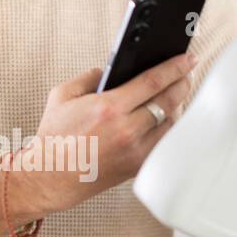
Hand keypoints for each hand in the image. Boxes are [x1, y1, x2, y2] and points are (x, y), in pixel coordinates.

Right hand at [8, 53, 195, 216]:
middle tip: (186, 73)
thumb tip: (113, 69)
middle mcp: (126, 130)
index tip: (187, 58)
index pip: (154, 81)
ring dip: (175, 107)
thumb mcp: (63, 95)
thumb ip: (90, 76)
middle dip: (182, 83)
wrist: (49, 177)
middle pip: (169, 101)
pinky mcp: (137, 167)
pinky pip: (162, 143)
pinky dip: (165, 129)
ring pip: (170, 124)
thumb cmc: (54, 137)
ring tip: (173, 96)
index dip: (175, 67)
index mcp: (108, 108)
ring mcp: (134, 151)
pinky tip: (162, 120)